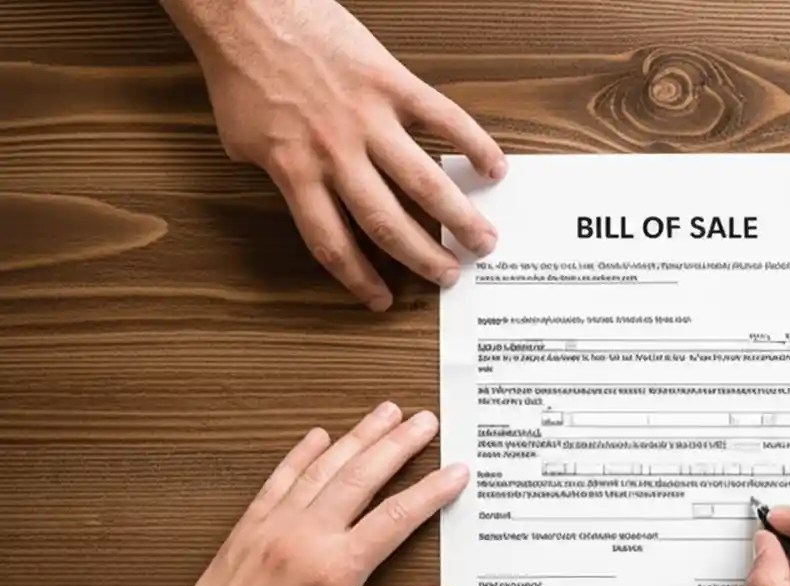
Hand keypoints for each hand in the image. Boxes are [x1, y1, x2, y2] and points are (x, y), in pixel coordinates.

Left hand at [127, 403, 467, 585]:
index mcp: (332, 570)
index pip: (396, 516)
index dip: (432, 490)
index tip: (455, 472)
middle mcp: (301, 539)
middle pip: (362, 476)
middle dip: (399, 444)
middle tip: (424, 421)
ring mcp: (270, 528)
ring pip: (323, 468)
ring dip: (358, 436)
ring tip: (384, 413)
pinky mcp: (245, 530)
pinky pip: (279, 479)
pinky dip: (301, 454)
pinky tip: (318, 437)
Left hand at [161, 0, 506, 308]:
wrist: (249, 10)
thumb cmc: (243, 70)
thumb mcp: (242, 140)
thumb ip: (276, 174)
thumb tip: (296, 192)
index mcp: (296, 172)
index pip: (332, 243)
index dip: (359, 278)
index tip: (380, 299)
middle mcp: (336, 154)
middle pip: (388, 224)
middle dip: (424, 258)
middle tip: (449, 275)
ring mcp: (368, 119)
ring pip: (422, 182)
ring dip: (457, 217)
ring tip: (483, 239)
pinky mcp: (391, 84)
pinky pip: (442, 119)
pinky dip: (473, 144)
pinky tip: (493, 167)